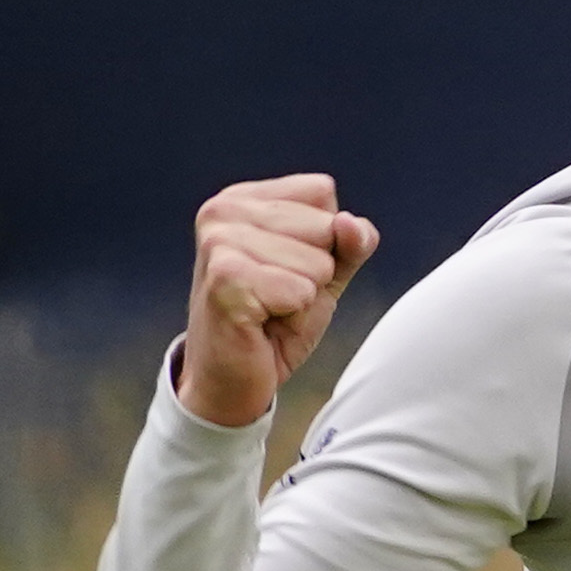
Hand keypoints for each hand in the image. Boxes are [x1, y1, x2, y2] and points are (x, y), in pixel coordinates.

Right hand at [178, 174, 379, 428]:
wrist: (233, 378)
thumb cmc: (277, 320)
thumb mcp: (327, 274)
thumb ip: (352, 243)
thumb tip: (350, 223)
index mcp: (243, 198)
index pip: (321, 192)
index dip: (326, 238)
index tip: (291, 268)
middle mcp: (223, 211)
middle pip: (326, 226)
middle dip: (317, 272)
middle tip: (279, 296)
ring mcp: (219, 242)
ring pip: (317, 262)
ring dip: (305, 296)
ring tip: (270, 309)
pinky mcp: (225, 278)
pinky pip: (301, 291)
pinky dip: (294, 314)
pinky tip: (261, 322)